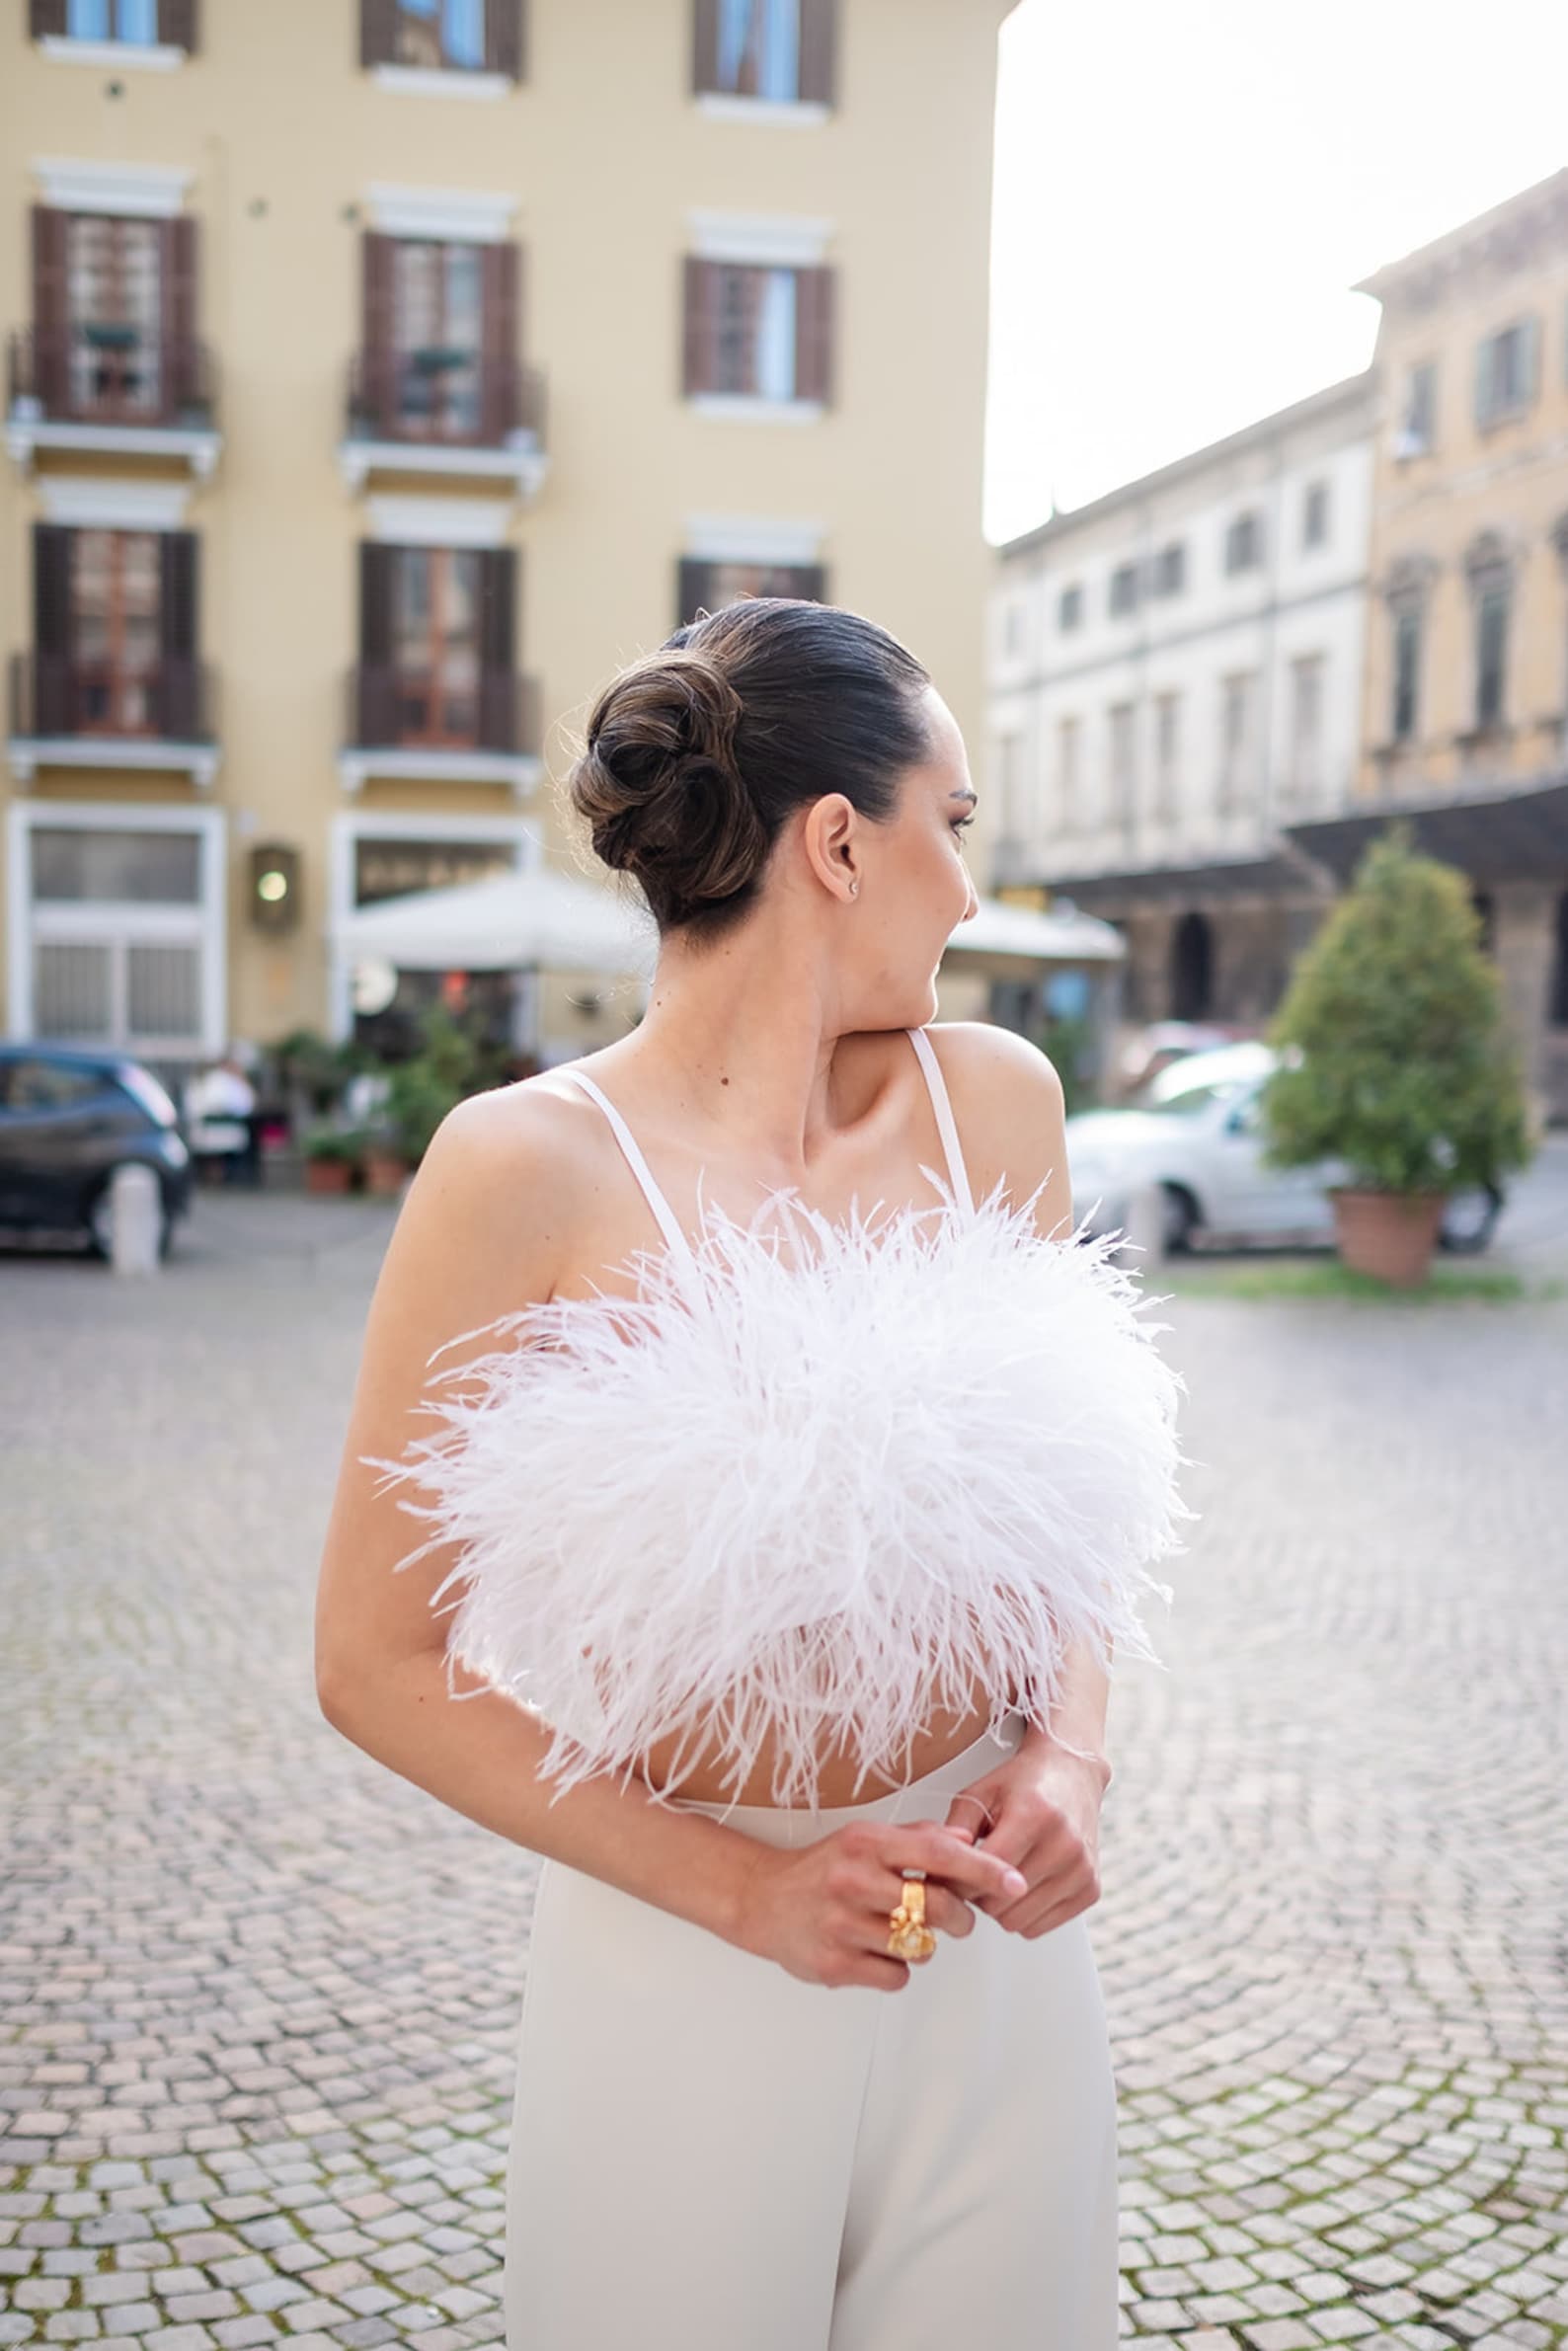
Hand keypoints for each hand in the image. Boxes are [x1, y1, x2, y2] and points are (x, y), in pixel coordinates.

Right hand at [733, 1819, 1029, 1991]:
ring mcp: (841, 1926)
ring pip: (919, 1947)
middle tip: (958, 1919)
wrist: (762, 1900)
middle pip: (936, 1908)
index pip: (938, 1854)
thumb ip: (918, 1838)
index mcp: (866, 1843)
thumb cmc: (825, 1867)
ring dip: (923, 1944)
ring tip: (898, 1931)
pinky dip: (896, 1968)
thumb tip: (969, 1841)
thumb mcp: (865, 1839)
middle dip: (960, 1918)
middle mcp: (852, 1881)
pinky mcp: (834, 1965)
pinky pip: (895, 1976)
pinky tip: (874, 1951)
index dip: (983, 1870)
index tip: (1015, 1882)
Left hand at [942, 1739, 1110, 1939]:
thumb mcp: (979, 1792)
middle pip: (1002, 1903)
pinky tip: (1021, 1886)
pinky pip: (1041, 1927)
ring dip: (1000, 1908)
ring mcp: (1082, 1869)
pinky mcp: (1091, 1889)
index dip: (960, 1879)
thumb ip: (954, 1829)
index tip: (949, 1875)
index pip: (988, 1871)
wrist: (1071, 1774)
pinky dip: (1024, 1915)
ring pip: (1019, 1921)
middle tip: (975, 1876)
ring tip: (997, 1879)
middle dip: (978, 1895)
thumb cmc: (1022, 1783)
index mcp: (1035, 1814)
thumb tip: (938, 1871)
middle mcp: (1065, 1844)